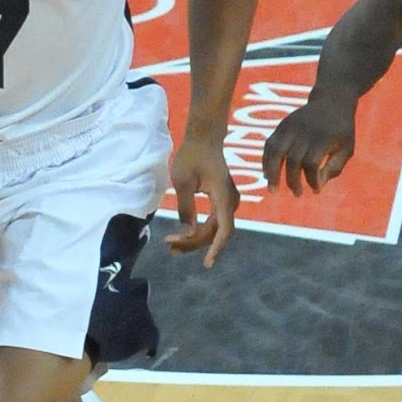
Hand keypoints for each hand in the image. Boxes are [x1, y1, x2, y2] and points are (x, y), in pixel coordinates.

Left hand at [165, 133, 238, 267]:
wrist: (204, 139)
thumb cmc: (192, 155)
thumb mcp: (182, 182)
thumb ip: (186, 208)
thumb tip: (187, 234)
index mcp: (223, 196)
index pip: (224, 229)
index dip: (216, 248)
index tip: (206, 263)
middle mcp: (231, 201)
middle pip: (216, 232)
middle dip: (194, 243)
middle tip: (170, 247)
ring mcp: (229, 202)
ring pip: (215, 229)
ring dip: (196, 239)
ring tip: (172, 245)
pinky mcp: (223, 202)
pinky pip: (215, 222)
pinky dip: (200, 230)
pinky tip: (184, 236)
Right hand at [261, 88, 356, 195]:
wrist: (332, 100)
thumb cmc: (341, 130)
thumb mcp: (347, 148)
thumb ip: (334, 168)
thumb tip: (317, 186)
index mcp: (323, 137)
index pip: (311, 163)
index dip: (312, 180)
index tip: (316, 190)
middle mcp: (304, 131)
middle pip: (292, 159)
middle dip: (292, 181)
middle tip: (298, 194)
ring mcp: (291, 126)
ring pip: (275, 151)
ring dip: (272, 172)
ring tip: (273, 189)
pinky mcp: (282, 125)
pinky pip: (270, 144)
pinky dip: (266, 161)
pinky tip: (267, 174)